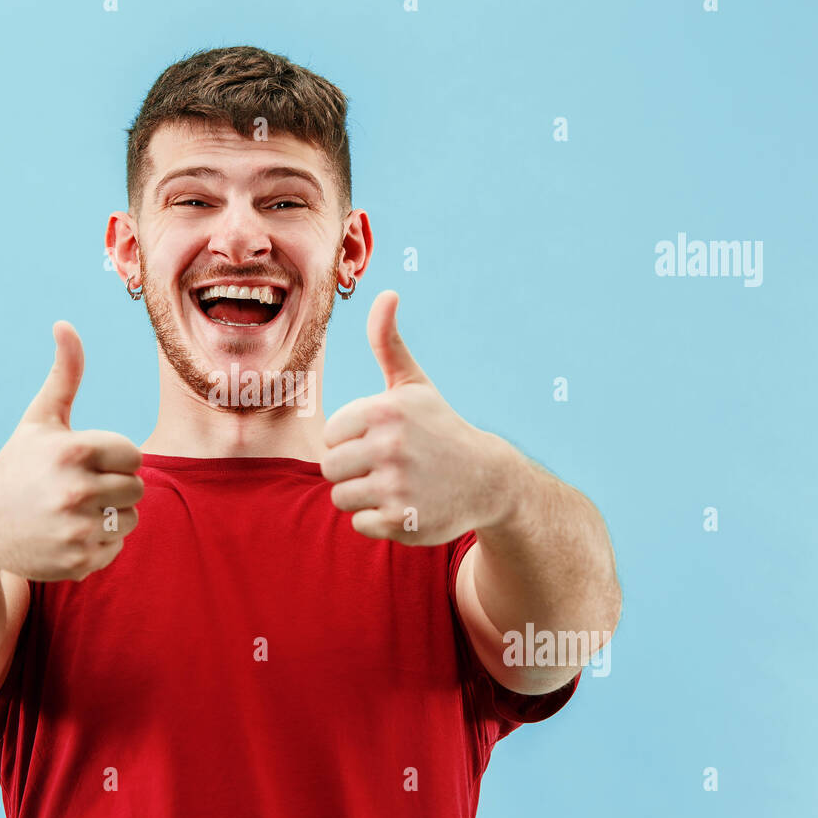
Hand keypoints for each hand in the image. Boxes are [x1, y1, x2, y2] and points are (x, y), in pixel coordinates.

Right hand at [0, 321, 143, 580]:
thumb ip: (65, 374)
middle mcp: (76, 491)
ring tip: (75, 511)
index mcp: (74, 450)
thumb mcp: (41, 419)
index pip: (134, 455)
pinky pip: (115, 549)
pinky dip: (98, 544)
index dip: (114, 459)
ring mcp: (76, 530)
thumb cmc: (18, 464)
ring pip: (130, 520)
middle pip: (137, 489)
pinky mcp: (77, 562)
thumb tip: (65, 324)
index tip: (86, 462)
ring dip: (111, 517)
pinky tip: (68, 535)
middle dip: (114, 487)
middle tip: (81, 488)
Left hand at [320, 291, 519, 544]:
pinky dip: (378, 520)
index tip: (381, 440)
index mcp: (383, 410)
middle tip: (386, 467)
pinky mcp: (402, 521)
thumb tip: (385, 292)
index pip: (330, 435)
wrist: (487, 479)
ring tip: (395, 485)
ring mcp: (396, 485)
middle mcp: (389, 446)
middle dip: (353, 471)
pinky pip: (360, 524)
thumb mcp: (414, 385)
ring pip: (341, 498)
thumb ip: (388, 343)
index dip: (351, 440)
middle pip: (330, 469)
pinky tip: (405, 506)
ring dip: (363, 497)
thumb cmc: (439, 428)